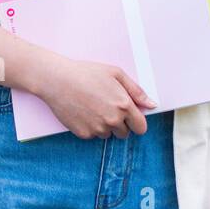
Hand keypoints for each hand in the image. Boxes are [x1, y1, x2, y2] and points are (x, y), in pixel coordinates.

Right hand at [34, 56, 155, 138]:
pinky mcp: (84, 134)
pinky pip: (93, 135)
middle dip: (120, 124)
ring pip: (108, 134)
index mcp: (124, 105)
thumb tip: (152, 105)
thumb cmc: (86, 73)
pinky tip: (83, 111)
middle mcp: (113, 120)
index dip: (136, 122)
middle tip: (106, 107)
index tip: (130, 117)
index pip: (141, 127)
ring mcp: (98, 129)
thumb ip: (136, 91)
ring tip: (92, 106)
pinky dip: (90, 127)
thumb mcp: (115, 74)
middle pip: (124, 133)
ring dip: (104, 125)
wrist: (57, 80)